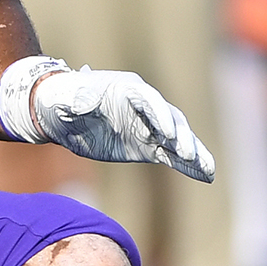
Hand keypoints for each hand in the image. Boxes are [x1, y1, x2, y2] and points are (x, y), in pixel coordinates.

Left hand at [32, 67, 215, 182]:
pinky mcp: (146, 146)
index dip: (160, 116)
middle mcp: (143, 106)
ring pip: (176, 139)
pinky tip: (205, 176)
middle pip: (169, 119)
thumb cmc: (61, 99)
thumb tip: (81, 103)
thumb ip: (76, 101)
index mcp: (127, 89)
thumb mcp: (64, 99)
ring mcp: (147, 126)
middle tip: (189, 154)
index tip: (167, 134)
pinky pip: (171, 155)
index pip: (150, 101)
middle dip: (180, 136)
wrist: (58, 113)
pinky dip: (188, 165)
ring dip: (193, 153)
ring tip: (208, 170)